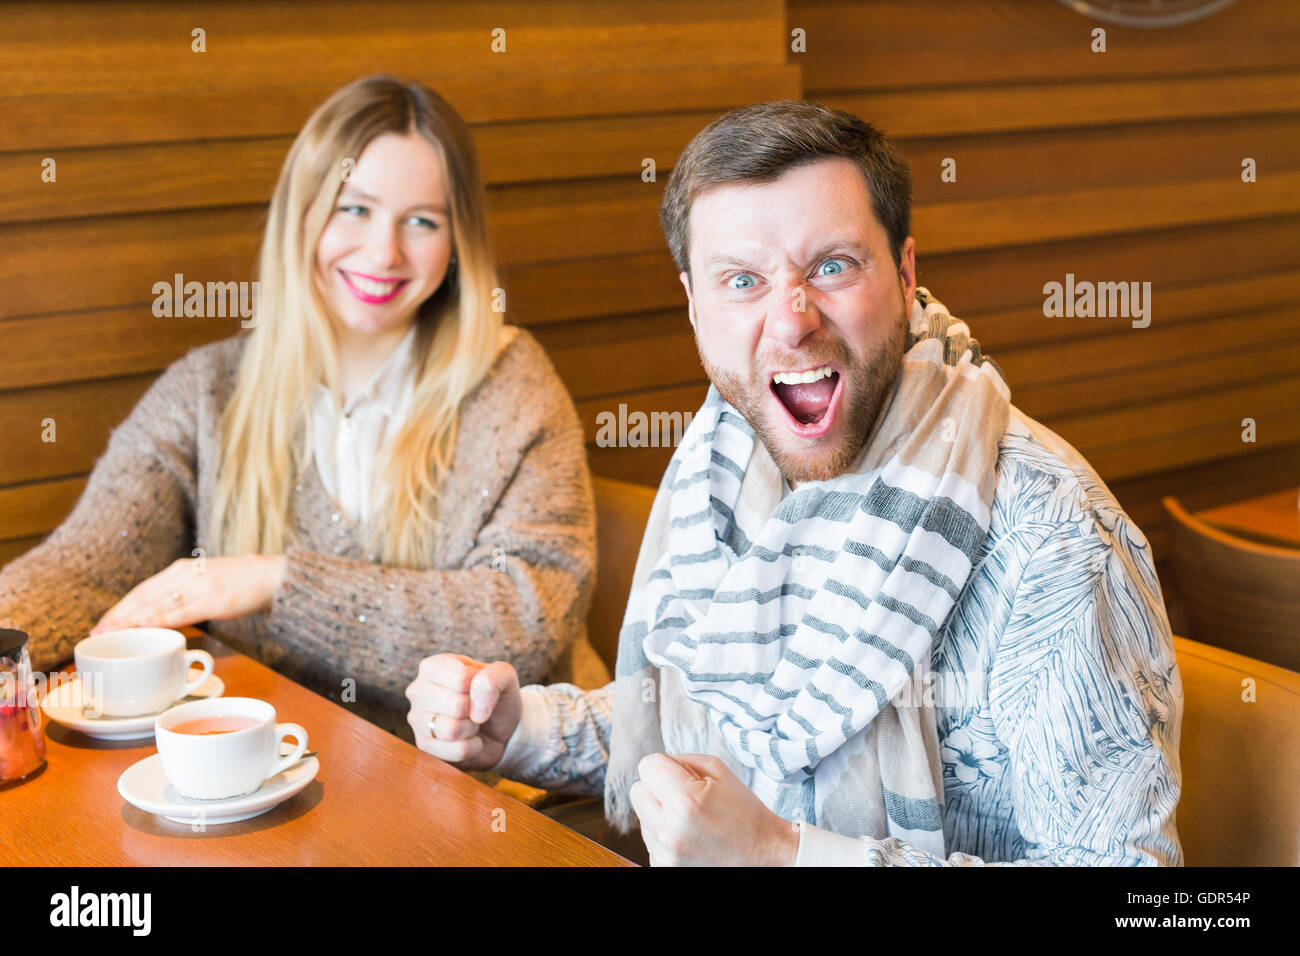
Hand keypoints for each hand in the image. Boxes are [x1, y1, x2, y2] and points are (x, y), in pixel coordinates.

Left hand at [89, 555, 285, 634]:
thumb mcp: (206, 581)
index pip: (142, 590)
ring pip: (155, 605)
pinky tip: (142, 628)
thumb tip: (163, 613)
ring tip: (110, 634)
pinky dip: (157, 620)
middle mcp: (185, 575)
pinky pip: (178, 612)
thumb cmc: (242, 582)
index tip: (102, 623)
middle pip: (142, 597)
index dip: (120, 607)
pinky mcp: (212, 599)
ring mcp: (198, 587)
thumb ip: (184, 592)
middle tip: (95, 633)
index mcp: (181, 570)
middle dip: (117, 616)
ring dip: (129, 621)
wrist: (274, 576)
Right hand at [404, 654, 520, 770]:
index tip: (480, 689)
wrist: (499, 728)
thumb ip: (493, 678)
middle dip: (476, 710)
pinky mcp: (423, 745)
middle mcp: (418, 690)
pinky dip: (472, 747)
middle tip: (476, 708)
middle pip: (456, 705)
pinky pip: (456, 751)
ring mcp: (417, 719)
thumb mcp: (505, 676)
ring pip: (452, 730)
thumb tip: (476, 707)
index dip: (480, 688)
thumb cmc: (496, 697)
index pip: (460, 677)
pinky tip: (468, 738)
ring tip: (472, 722)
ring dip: (472, 729)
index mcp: (434, 666)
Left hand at [629, 753, 799, 865]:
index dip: (664, 765)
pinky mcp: (663, 868)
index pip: (646, 766)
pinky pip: (650, 839)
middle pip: (637, 791)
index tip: (679, 773)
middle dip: (657, 787)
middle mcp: (669, 830)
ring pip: (642, 816)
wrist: (763, 855)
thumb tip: (657, 766)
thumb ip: (681, 760)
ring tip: (691, 819)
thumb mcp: (719, 771)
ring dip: (660, 812)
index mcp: (684, 800)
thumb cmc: (743, 811)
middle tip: (684, 794)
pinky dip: (665, 834)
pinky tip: (690, 836)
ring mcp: (665, 854)